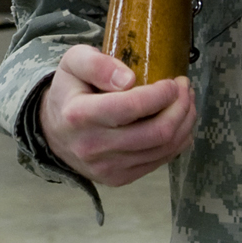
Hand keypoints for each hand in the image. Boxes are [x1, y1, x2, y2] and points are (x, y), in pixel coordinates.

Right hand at [39, 45, 196, 186]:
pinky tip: (179, 124)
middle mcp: (93, 146)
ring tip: (187, 102)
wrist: (54, 132)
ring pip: (163, 149)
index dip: (161, 94)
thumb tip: (129, 79)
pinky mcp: (118, 179)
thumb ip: (97, 64)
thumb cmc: (69, 91)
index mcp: (79, 115)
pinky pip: (159, 162)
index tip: (173, 81)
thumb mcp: (73, 63)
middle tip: (186, 88)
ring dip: (184, 123)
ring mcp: (107, 168)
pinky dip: (177, 142)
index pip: (131, 107)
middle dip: (181, 107)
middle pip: (155, 132)